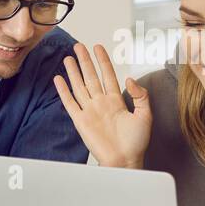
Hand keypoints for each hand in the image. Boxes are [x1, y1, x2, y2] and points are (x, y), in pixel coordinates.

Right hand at [54, 43, 151, 167]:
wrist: (125, 160)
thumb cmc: (136, 142)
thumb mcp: (145, 115)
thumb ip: (140, 95)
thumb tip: (130, 79)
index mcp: (116, 100)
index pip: (108, 75)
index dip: (102, 61)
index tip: (98, 47)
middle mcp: (101, 103)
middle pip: (91, 77)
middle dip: (85, 61)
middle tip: (79, 45)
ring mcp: (90, 111)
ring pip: (79, 86)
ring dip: (73, 72)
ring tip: (68, 58)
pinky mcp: (81, 121)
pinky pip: (70, 103)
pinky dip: (63, 91)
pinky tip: (58, 79)